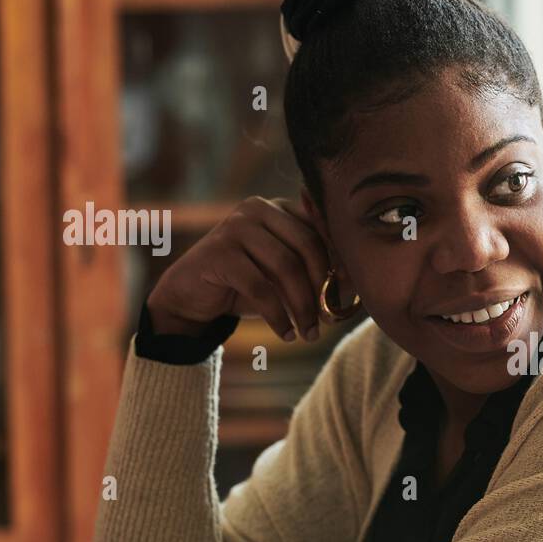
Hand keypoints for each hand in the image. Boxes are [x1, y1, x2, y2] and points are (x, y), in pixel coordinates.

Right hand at [146, 196, 331, 340]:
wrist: (192, 296)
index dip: (339, 264)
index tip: (347, 297)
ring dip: (303, 306)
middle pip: (307, 246)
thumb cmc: (247, 286)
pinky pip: (261, 288)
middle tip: (328, 320)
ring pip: (286, 267)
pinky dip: (278, 316)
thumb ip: (313, 276)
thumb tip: (350, 293)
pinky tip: (286, 334)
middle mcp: (258, 209)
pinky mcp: (219, 252)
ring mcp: (235, 227)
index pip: (320, 230)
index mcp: (280, 208)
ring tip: (309, 334)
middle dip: (322, 287)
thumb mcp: (284, 278)